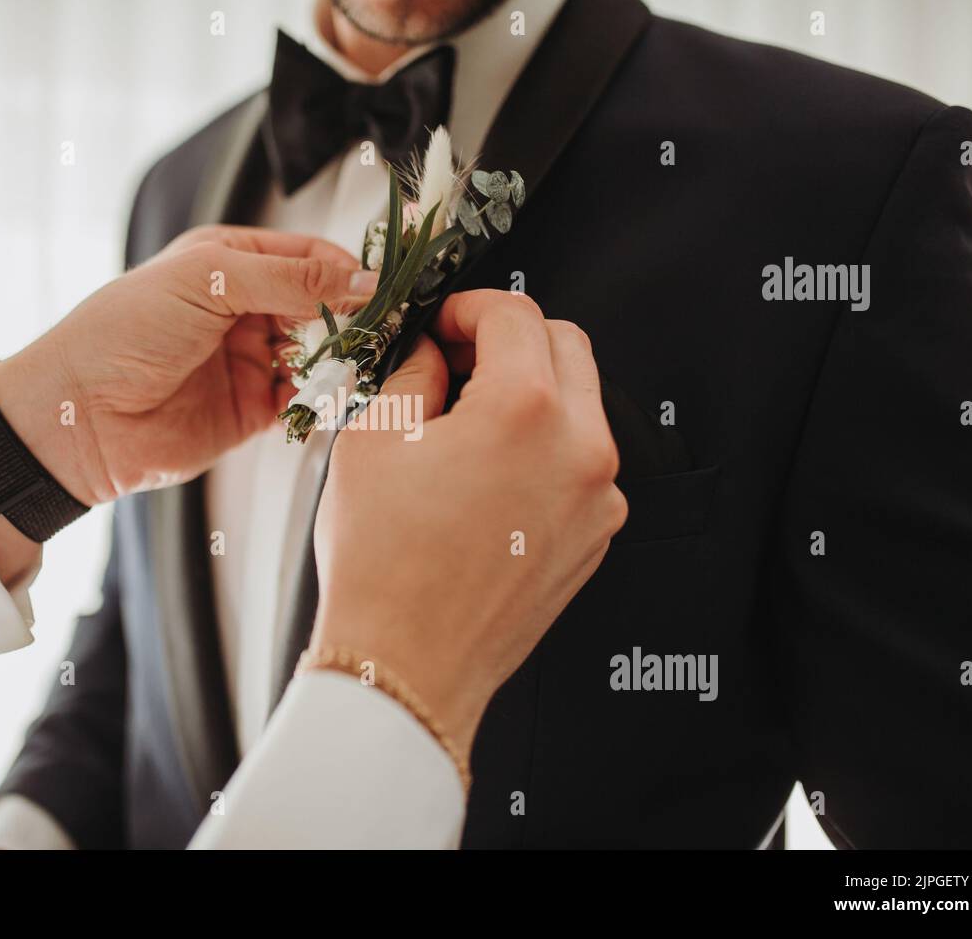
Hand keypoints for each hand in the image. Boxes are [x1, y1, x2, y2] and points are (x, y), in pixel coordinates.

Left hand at [0, 225, 377, 505]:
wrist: (78, 417)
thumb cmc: (122, 332)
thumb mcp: (209, 281)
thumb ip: (290, 280)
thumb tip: (361, 281)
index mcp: (228, 261)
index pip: (308, 256)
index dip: (347, 269)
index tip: (385, 285)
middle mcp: (242, 308)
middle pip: (322, 306)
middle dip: (352, 315)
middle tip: (382, 327)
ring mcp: (249, 360)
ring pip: (319, 354)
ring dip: (343, 359)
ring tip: (360, 363)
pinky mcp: (252, 410)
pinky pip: (304, 401)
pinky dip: (324, 399)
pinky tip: (335, 395)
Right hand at [310, 290, 627, 769]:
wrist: (407, 665)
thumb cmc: (384, 566)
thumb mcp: (374, 439)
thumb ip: (413, 372)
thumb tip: (432, 351)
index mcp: (526, 411)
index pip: (516, 314)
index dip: (470, 307)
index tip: (445, 324)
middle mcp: (580, 448)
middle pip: (566, 345)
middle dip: (512, 338)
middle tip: (459, 359)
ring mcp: (597, 497)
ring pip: (581, 404)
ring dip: (533, 391)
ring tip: (469, 423)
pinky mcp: (596, 534)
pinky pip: (581, 462)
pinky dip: (545, 448)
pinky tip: (489, 475)